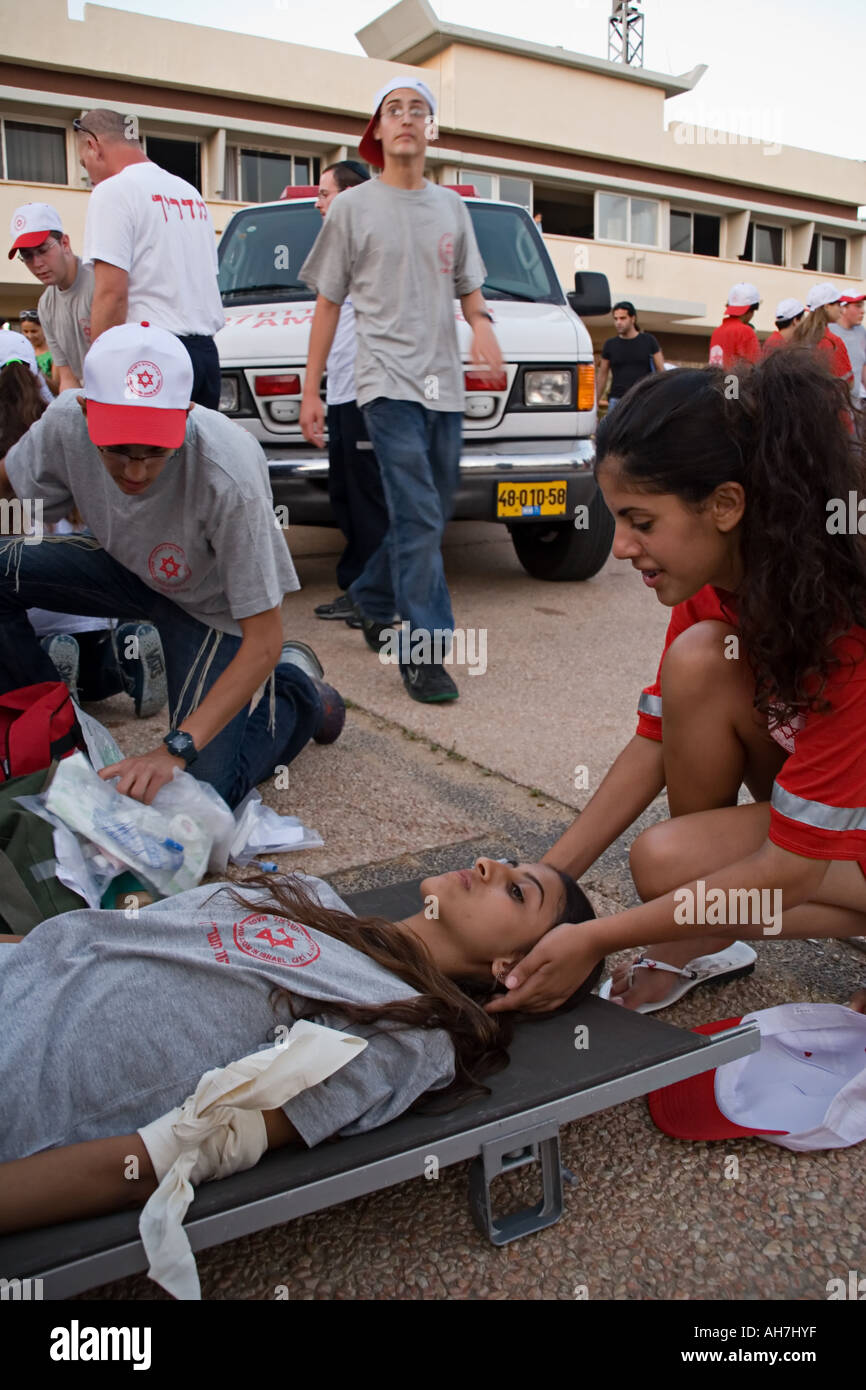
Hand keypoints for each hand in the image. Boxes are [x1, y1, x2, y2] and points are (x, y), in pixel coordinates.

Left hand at [99, 747, 183, 803]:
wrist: (170, 754)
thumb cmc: (148, 763)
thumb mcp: (131, 764)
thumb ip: (116, 772)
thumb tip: (102, 784)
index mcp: (125, 764)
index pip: (105, 773)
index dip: (99, 784)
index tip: (97, 794)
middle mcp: (134, 767)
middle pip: (121, 788)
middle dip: (125, 798)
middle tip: (130, 800)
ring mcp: (147, 771)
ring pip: (136, 793)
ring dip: (138, 801)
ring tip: (141, 801)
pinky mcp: (159, 776)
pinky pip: (150, 794)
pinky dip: (148, 800)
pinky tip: (149, 800)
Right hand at [300, 393, 325, 447]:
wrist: (309, 396)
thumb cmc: (314, 403)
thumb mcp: (320, 416)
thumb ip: (320, 426)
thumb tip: (321, 435)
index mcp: (307, 422)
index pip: (311, 436)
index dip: (316, 442)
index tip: (321, 445)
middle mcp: (302, 423)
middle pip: (307, 437)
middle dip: (314, 442)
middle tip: (321, 444)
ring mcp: (301, 422)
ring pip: (305, 435)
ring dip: (312, 439)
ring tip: (319, 440)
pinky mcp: (302, 421)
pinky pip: (304, 431)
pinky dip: (309, 434)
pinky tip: (315, 434)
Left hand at [469, 318, 503, 383]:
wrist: (482, 327)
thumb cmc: (476, 339)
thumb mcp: (472, 352)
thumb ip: (474, 363)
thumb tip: (477, 373)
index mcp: (486, 353)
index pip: (489, 369)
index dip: (488, 377)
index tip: (486, 382)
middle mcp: (493, 353)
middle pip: (497, 369)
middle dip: (496, 379)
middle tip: (495, 386)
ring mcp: (497, 351)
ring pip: (501, 365)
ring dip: (501, 374)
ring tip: (500, 381)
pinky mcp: (499, 350)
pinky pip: (503, 360)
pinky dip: (503, 367)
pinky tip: (502, 371)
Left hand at [484, 920, 603, 1014]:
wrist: (593, 942)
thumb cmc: (566, 940)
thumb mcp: (542, 950)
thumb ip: (525, 968)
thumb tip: (508, 985)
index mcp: (541, 983)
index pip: (515, 1000)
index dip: (499, 1005)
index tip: (485, 1007)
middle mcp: (550, 993)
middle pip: (524, 1006)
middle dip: (507, 1006)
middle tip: (493, 1002)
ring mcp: (560, 994)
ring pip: (535, 1008)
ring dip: (521, 1007)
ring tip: (509, 1002)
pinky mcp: (567, 992)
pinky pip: (548, 1006)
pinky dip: (536, 1008)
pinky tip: (532, 1003)